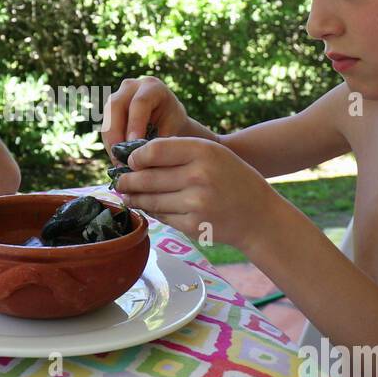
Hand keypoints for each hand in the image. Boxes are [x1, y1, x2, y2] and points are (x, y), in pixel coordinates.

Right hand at [100, 76, 190, 159]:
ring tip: (119, 163)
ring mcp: (117, 96)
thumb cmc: (172, 124)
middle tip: (121, 158)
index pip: (140, 103)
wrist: (168, 120)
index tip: (135, 149)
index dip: (135, 125)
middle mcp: (131, 86)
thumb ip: (157, 140)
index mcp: (152, 87)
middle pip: (115, 105)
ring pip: (107, 117)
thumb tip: (143, 157)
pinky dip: (110, 144)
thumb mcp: (172, 129)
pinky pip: (105, 127)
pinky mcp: (109, 110)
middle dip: (116, 133)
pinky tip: (117, 159)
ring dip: (111, 142)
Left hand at [114, 137, 286, 250]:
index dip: (135, 157)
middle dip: (127, 180)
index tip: (130, 161)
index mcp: (202, 151)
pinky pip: (161, 216)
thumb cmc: (231, 178)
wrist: (258, 215)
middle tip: (119, 181)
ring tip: (127, 194)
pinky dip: (152, 212)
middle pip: (146, 177)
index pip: (153, 151)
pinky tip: (148, 207)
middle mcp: (198, 176)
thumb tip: (136, 157)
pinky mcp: (192, 225)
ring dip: (134, 197)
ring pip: (150, 199)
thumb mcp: (212, 153)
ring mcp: (195, 203)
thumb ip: (178, 151)